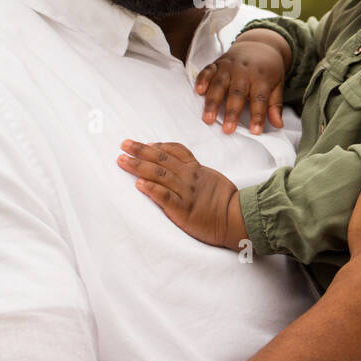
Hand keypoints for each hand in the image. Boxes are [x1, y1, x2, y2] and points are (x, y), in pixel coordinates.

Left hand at [117, 140, 245, 248]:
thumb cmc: (227, 201)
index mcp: (196, 169)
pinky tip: (138, 184)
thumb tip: (186, 168)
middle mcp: (189, 177)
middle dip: (141, 150)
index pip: (174, 150)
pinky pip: (165, 197)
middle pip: (161, 158)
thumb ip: (198, 172)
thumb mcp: (213, 178)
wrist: (238, 218)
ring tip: (122, 160)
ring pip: (159, 174)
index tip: (144, 143)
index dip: (157, 145)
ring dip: (138, 166)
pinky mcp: (183, 210)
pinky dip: (151, 189)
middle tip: (124, 144)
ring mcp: (185, 193)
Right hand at [195, 33, 290, 133]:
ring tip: (208, 118)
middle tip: (227, 129)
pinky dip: (202, 80)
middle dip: (232, 112)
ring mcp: (229, 66)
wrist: (260, 44)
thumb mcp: (277, 85)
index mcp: (261, 78)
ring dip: (213, 102)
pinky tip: (199, 91)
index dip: (258, 115)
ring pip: (219, 84)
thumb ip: (275, 105)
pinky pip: (208, 71)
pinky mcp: (218, 63)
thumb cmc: (268, 70)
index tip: (255, 131)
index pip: (260, 99)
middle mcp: (244, 71)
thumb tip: (278, 125)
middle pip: (237, 93)